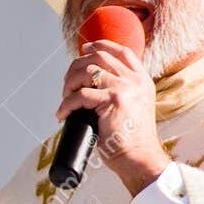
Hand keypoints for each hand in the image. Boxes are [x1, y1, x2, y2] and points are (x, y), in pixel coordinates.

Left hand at [54, 39, 167, 195]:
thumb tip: (90, 85)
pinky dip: (66, 104)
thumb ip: (119, 94)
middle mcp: (135, 80)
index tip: (84, 48)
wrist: (139, 158)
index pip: (122, 52)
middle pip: (100, 57)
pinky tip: (62, 114)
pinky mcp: (113, 100)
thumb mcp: (131, 109)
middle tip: (67, 84)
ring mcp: (125, 88)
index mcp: (141, 80)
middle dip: (77, 65)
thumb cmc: (130, 140)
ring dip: (69, 83)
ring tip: (65, 99)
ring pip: (88, 71)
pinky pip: (80, 95)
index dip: (101, 45)